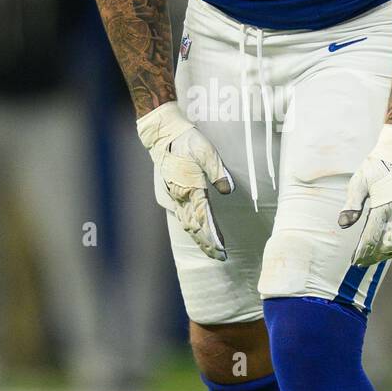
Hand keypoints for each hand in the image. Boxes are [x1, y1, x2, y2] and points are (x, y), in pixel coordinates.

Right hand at [137, 100, 233, 259]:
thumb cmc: (187, 140)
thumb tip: (229, 191)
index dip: (213, 236)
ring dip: (198, 237)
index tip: (222, 250)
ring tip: (209, 250)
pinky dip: (189, 227)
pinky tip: (194, 231)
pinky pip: (180, 215)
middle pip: (194, 226)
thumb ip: (218, 172)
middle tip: (219, 257)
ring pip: (186, 223)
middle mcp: (180, 196)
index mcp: (190, 188)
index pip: (204, 219)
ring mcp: (173, 195)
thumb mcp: (207, 152)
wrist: (163, 133)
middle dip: (206, 243)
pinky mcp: (170, 192)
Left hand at [339, 124, 391, 266]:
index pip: (372, 237)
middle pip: (387, 243)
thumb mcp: (360, 182)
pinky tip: (388, 242)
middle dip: (374, 256)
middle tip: (363, 263)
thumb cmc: (378, 165)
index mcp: (383, 205)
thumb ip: (352, 205)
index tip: (354, 260)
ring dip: (388, 251)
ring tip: (375, 257)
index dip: (363, 251)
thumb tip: (343, 225)